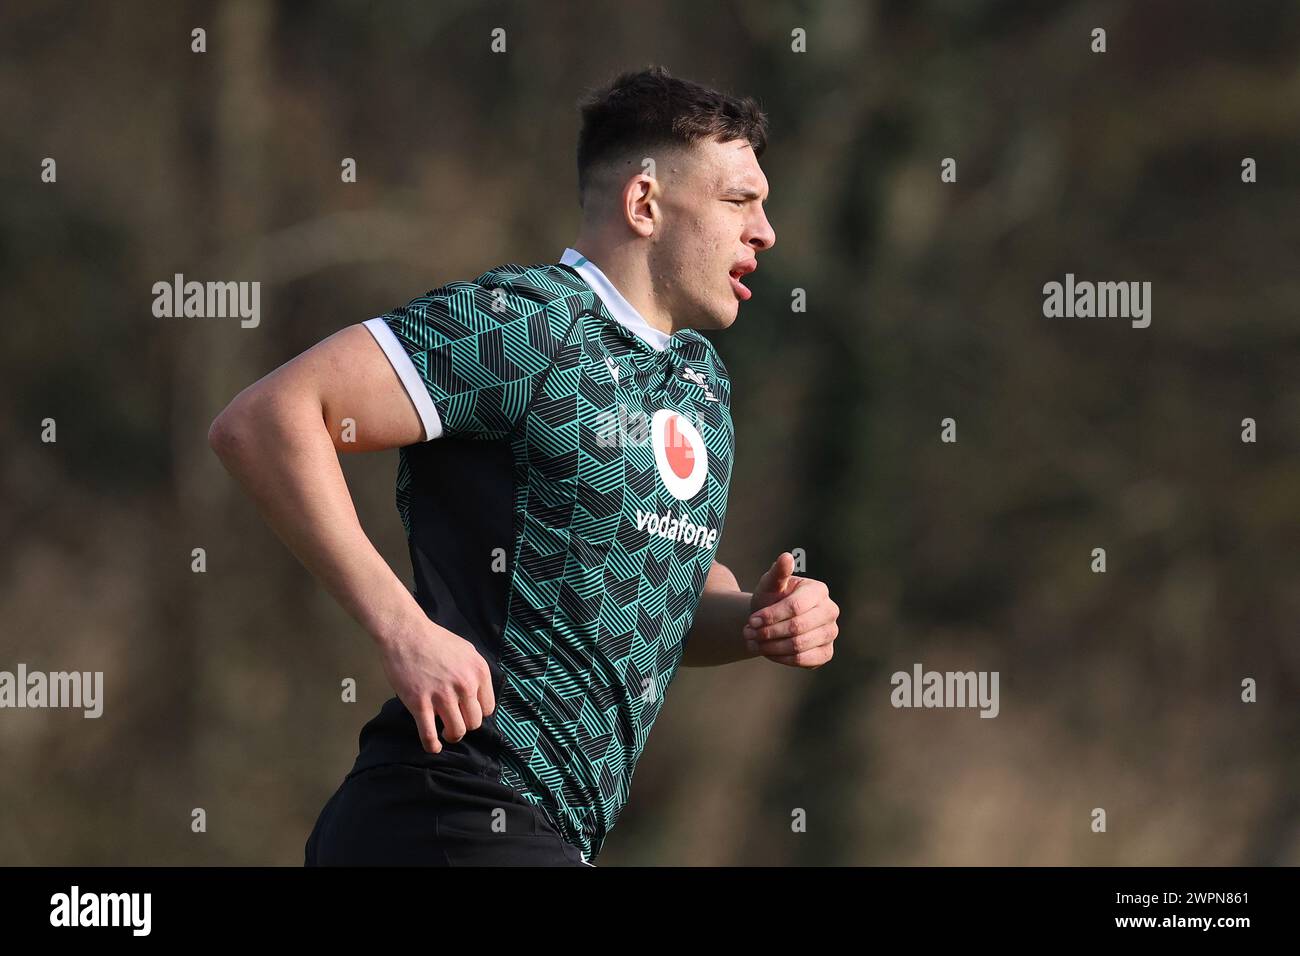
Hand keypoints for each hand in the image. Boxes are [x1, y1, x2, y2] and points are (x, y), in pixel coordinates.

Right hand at [377, 618, 495, 753]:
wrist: (406, 633)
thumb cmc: (435, 640)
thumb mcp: (467, 651)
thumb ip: (475, 673)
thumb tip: (479, 695)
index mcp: (478, 671)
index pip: (488, 708)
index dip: (477, 713)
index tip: (467, 713)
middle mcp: (464, 685)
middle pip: (474, 722)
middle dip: (465, 726)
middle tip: (455, 723)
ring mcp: (442, 695)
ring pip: (456, 731)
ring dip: (451, 736)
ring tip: (446, 734)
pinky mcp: (419, 703)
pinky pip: (429, 734)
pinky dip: (432, 745)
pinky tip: (433, 747)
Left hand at [744, 552, 839, 668]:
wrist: (773, 620)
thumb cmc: (772, 598)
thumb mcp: (770, 584)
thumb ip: (777, 573)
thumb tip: (786, 557)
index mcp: (819, 590)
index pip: (795, 606)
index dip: (771, 616)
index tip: (751, 621)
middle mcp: (830, 611)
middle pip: (797, 627)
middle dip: (768, 632)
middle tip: (748, 633)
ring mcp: (831, 632)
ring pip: (799, 645)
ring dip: (771, 647)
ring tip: (753, 642)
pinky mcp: (826, 652)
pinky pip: (804, 660)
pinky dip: (781, 658)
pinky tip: (767, 652)